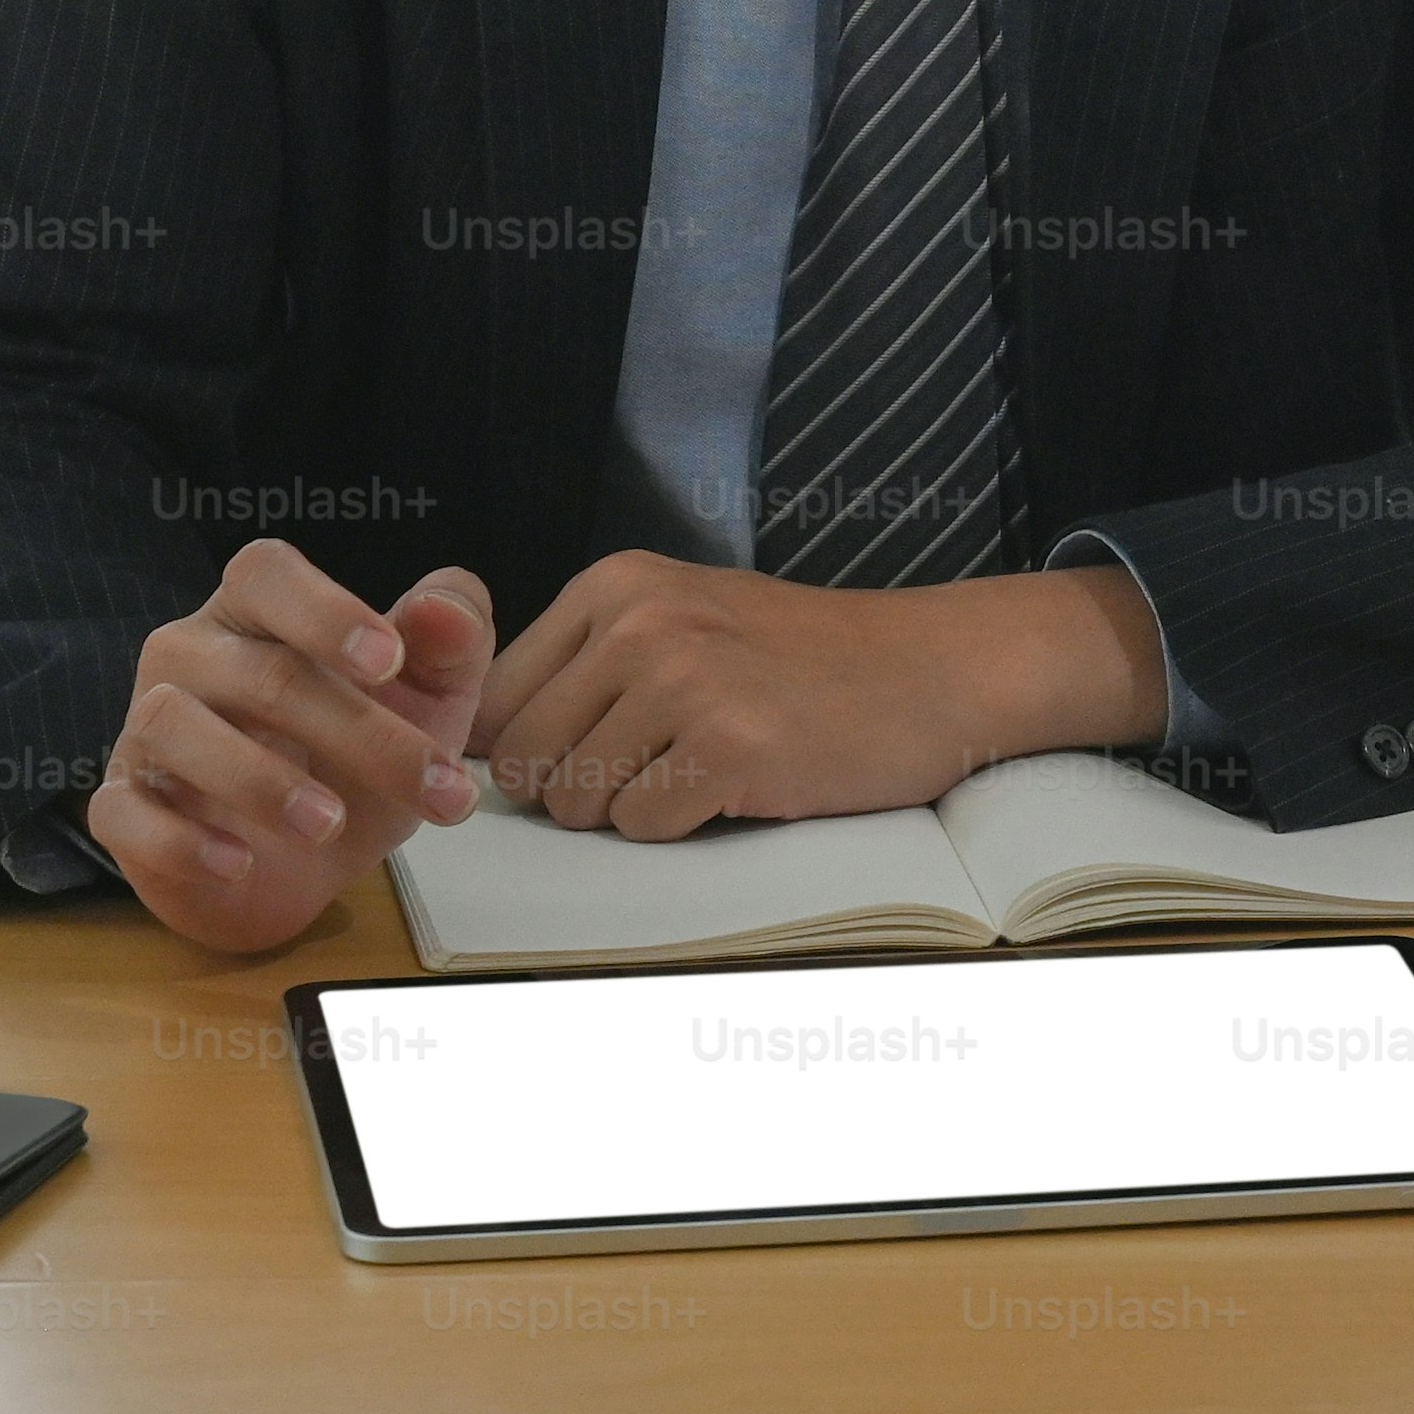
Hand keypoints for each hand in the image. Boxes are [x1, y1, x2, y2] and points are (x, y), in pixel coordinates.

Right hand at [88, 540, 494, 952]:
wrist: (302, 868)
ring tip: (331, 823)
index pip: (267, 574)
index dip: (325, 611)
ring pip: (175, 726)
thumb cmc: (358, 756)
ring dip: (259, 779)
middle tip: (438, 791)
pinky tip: (239, 862)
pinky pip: (125, 812)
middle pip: (263, 674)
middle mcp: (189, 654)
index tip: (391, 661)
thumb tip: (443, 613)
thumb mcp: (429, 702)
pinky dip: (180, 840)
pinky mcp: (121, 807)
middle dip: (359, 734)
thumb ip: (449, 644)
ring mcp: (145, 729)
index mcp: (258, 609)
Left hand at [467, 554, 1168, 839]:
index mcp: (616, 585)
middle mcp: (640, 623)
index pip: (497, 700)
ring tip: (706, 766)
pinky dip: (685, 826)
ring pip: (579, 803)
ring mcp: (684, 682)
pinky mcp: (729, 746)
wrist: (933, 669)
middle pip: (527, 761)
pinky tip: (741, 784)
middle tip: (660, 767)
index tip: (584, 756)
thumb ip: (587, 665)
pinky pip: (645, 828)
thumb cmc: (807, 658)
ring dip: (634, 809)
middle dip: (579, 788)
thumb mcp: (685, 618)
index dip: (527, 750)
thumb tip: (480, 750)